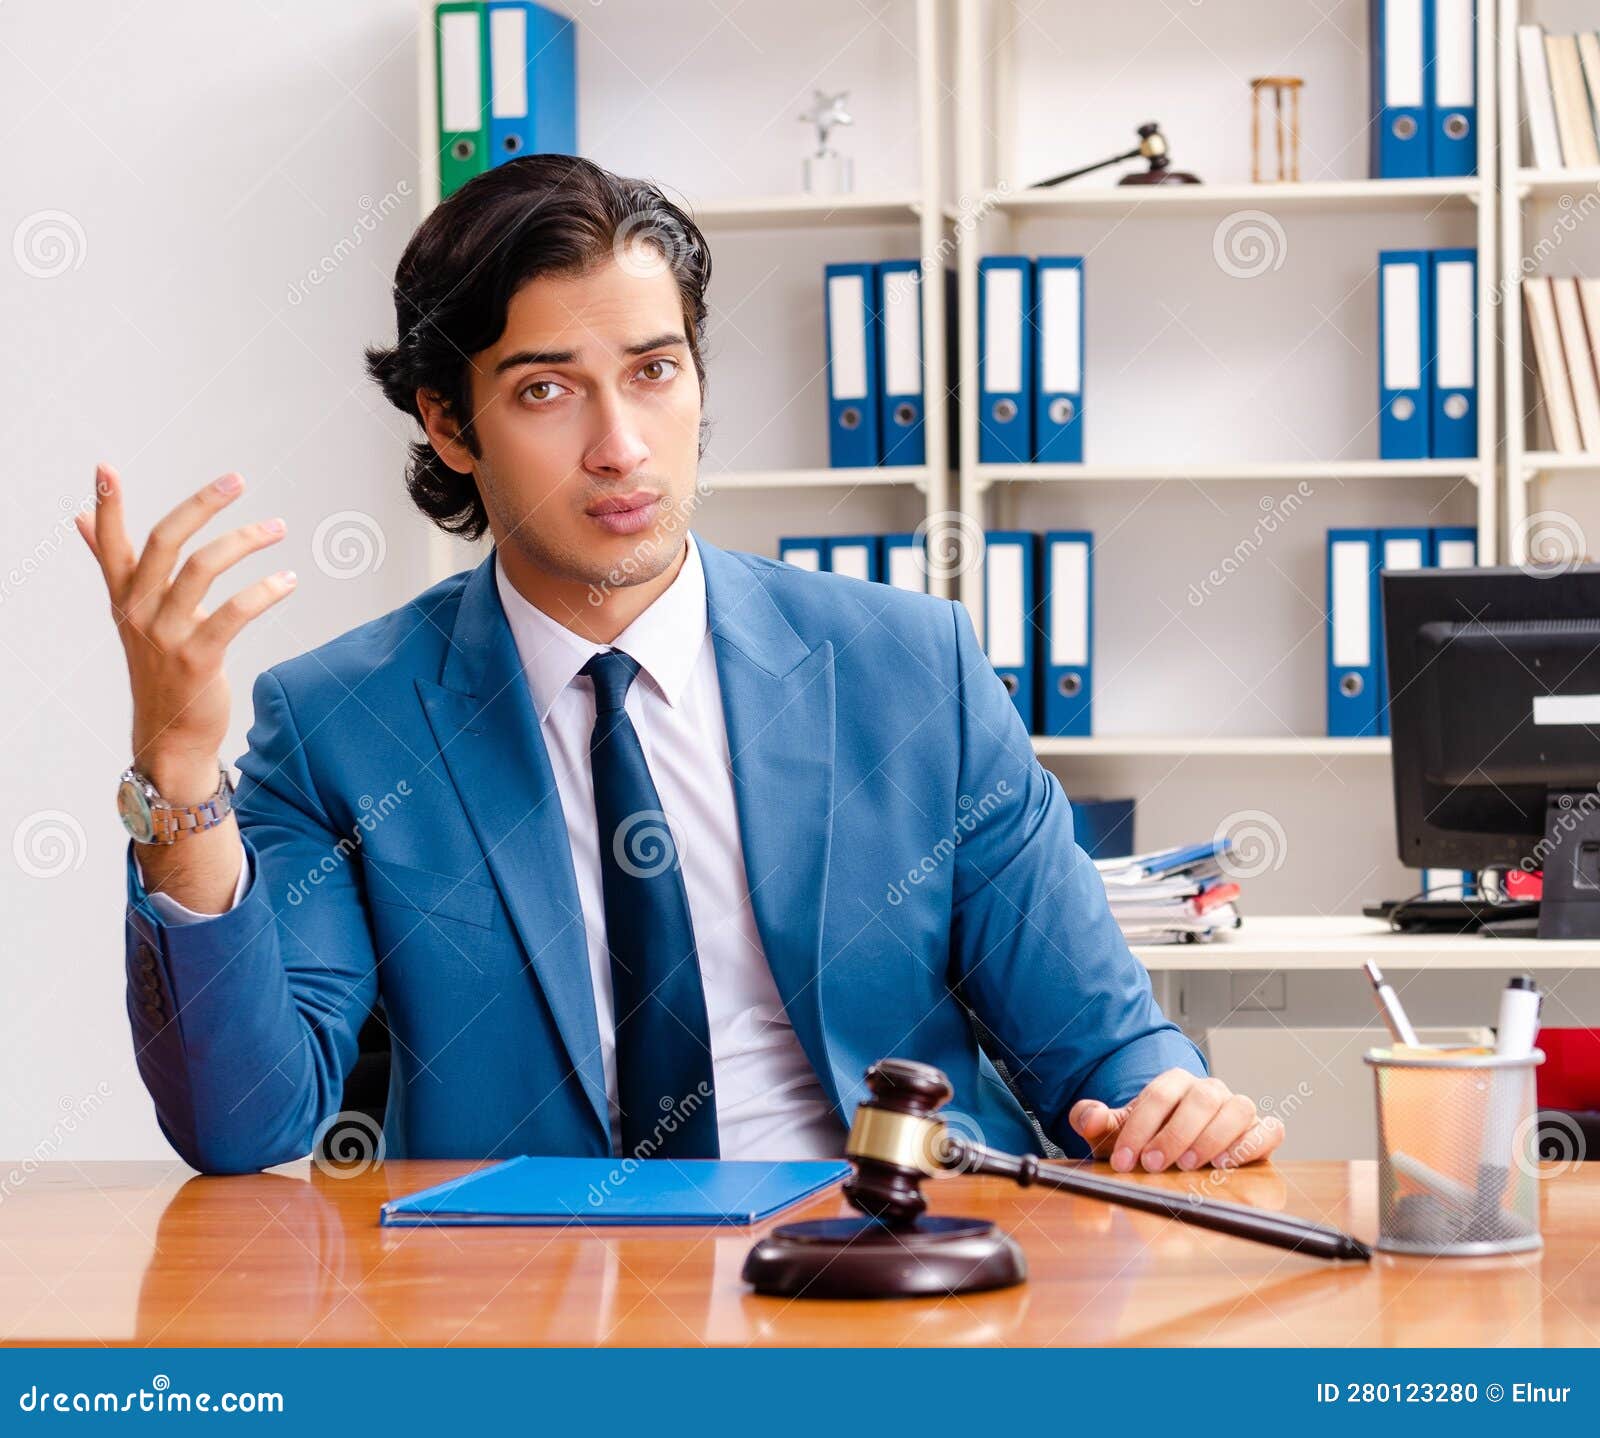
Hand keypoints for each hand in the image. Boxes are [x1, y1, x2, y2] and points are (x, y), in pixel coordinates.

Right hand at [77, 464, 295, 799]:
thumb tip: (81, 518)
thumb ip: (112, 565)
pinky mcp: (198, 659)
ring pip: (201, 569)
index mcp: (124, 597)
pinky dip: (264, 590)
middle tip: (237, 480)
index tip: (105, 467)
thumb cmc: (159, 667)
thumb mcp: (133, 615)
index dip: (107, 505)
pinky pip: (234, 613)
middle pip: (164, 542)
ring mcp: (166, 635)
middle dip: (200, 505)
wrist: (171, 735)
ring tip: (277, 528)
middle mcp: (139, 612)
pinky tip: (288, 580)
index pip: (110, 544)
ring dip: (244, 541)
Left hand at [1068, 1068, 1283, 1173]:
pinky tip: (1228, 1164)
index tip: (1125, 1161)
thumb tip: (1089, 1117)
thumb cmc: (1148, 1139)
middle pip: (1199, 1099)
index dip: (1139, 1127)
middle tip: (1153, 1165)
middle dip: (1174, 1133)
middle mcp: (1209, 1090)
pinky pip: (1269, 1130)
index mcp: (1174, 1083)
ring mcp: (1237, 1109)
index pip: (1158, 1096)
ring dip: (1214, 1136)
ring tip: (1190, 1165)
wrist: (1180, 1150)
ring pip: (1237, 1109)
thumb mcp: (1118, 1132)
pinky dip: (1253, 1144)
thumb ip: (1095, 1121)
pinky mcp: (1261, 1132)